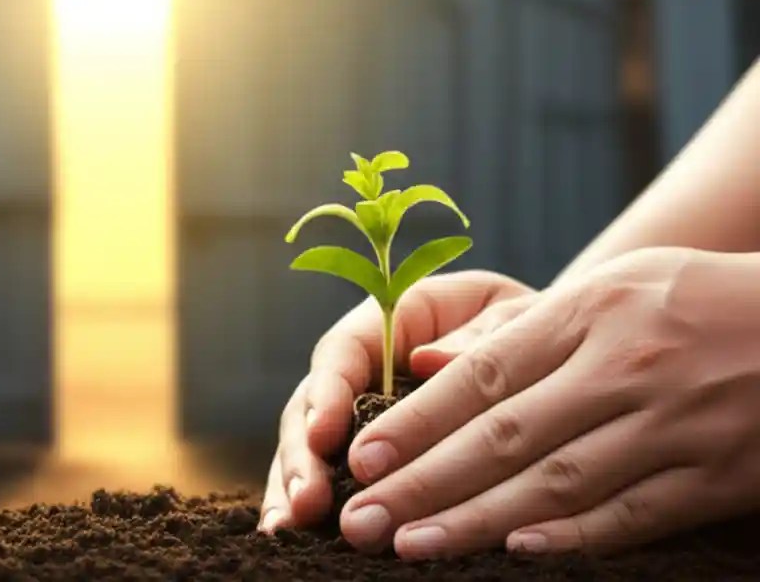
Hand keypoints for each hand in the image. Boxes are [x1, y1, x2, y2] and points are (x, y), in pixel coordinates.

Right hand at [258, 270, 536, 531]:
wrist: (562, 360)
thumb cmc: (540, 329)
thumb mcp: (517, 318)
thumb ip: (482, 334)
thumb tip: (428, 360)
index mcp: (394, 320)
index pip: (344, 351)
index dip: (328, 393)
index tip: (323, 433)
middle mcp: (365, 369)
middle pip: (313, 407)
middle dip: (303, 455)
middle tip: (306, 499)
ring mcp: (363, 416)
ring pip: (312, 450)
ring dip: (295, 487)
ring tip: (291, 524)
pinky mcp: (374, 459)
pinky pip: (334, 481)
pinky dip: (314, 509)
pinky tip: (297, 536)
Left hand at [339, 247, 759, 557]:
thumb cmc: (691, 300)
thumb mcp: (611, 286)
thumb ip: (520, 330)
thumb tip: (423, 363)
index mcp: (590, 313)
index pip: (484, 375)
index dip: (417, 421)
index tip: (363, 457)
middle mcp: (624, 368)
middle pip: (505, 437)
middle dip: (424, 483)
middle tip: (361, 520)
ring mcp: (673, 425)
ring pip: (558, 484)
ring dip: (476, 521)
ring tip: (411, 546)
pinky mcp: (715, 475)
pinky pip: (632, 514)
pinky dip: (573, 538)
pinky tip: (514, 556)